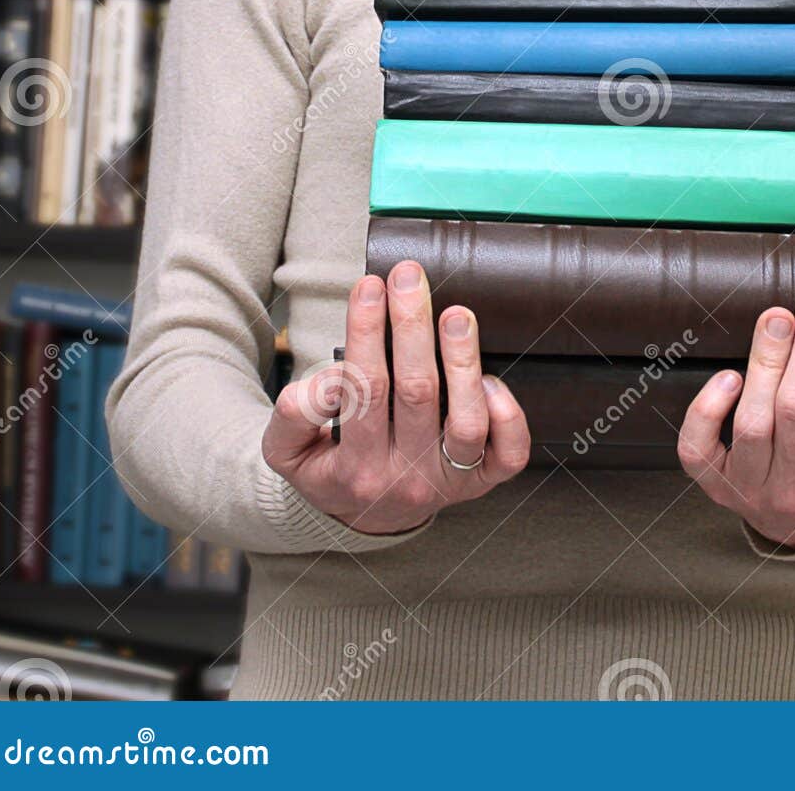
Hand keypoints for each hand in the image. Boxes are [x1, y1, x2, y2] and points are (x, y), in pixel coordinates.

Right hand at [261, 260, 530, 534]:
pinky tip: (492, 378)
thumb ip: (294, 412)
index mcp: (352, 470)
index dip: (366, 335)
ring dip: (463, 360)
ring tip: (456, 313)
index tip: (369, 286)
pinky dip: (507, 415)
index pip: (360, 392)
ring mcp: (448, 481)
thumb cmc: (330, 467)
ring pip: (465, 421)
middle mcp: (404, 478)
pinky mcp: (482, 481)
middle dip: (411, 325)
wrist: (369, 518)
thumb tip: (332, 376)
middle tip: (408, 276)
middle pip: (414, 393)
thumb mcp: (286, 450)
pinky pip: (508, 454)